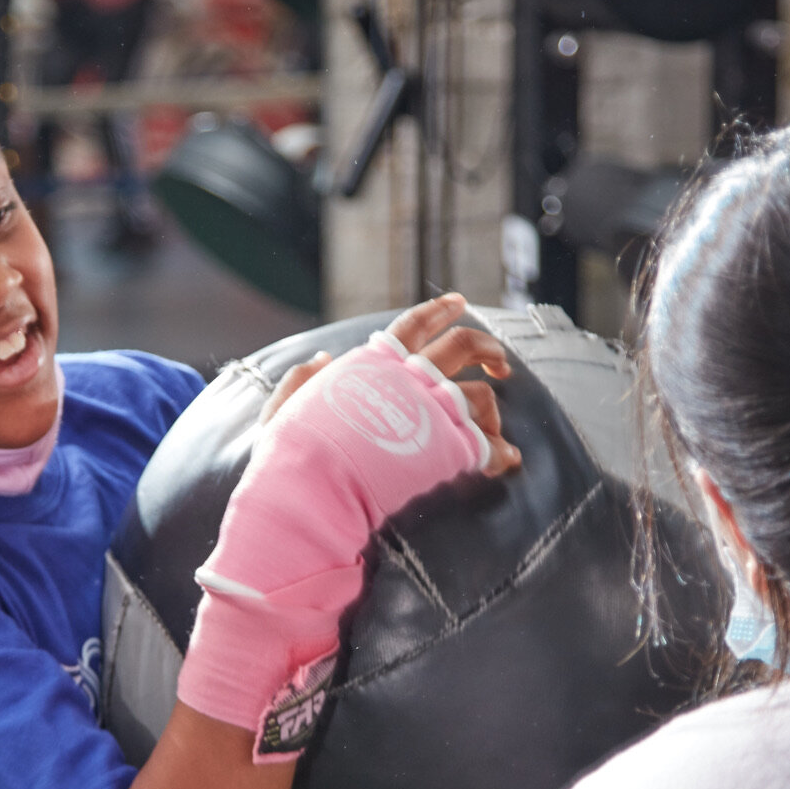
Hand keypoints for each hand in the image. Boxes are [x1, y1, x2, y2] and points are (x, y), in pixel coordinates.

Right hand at [261, 295, 521, 476]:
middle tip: (499, 362)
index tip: (460, 303)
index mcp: (372, 364)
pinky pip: (487, 442)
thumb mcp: (284, 407)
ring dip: (493, 410)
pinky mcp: (447, 448)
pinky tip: (506, 459)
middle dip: (487, 347)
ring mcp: (431, 410)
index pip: (411, 324)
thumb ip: (302, 380)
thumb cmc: (291, 453)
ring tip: (496, 429)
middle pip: (463, 345)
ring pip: (480, 394)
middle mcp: (407, 378)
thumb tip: (322, 359)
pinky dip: (501, 451)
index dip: (439, 310)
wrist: (311, 485)